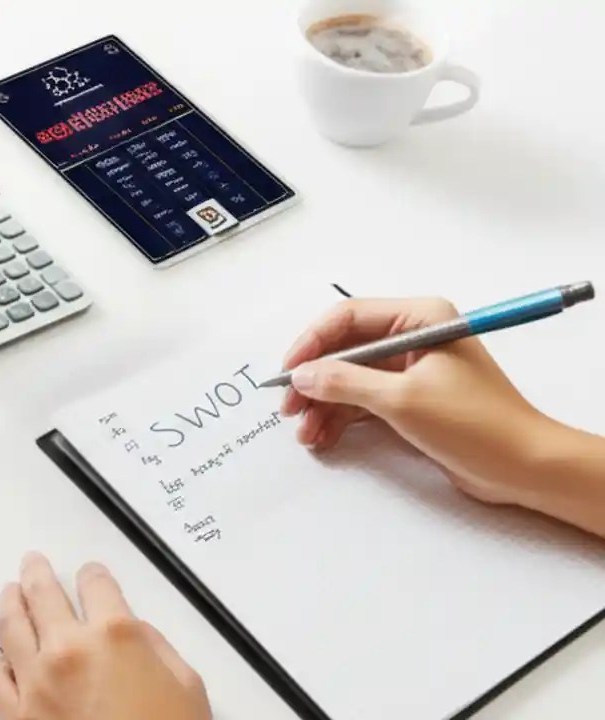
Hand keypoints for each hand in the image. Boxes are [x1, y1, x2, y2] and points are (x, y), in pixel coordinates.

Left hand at [0, 553, 210, 719]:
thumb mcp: (187, 687)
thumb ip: (156, 648)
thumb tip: (133, 632)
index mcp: (116, 635)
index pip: (96, 585)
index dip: (93, 576)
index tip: (90, 574)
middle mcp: (68, 648)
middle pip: (43, 594)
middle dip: (37, 573)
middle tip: (32, 563)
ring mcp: (36, 681)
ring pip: (11, 627)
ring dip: (10, 603)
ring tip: (10, 592)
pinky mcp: (16, 715)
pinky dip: (0, 662)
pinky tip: (4, 657)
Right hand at [279, 297, 552, 503]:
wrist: (524, 467)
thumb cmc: (476, 424)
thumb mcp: (402, 399)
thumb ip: (345, 382)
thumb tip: (301, 375)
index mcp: (420, 319)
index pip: (348, 318)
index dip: (312, 343)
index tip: (288, 372)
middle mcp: (415, 337)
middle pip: (345, 350)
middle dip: (315, 381)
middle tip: (290, 409)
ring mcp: (412, 369)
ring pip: (350, 379)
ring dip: (324, 406)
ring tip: (306, 435)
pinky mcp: (411, 399)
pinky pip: (363, 402)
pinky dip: (341, 419)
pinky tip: (324, 439)